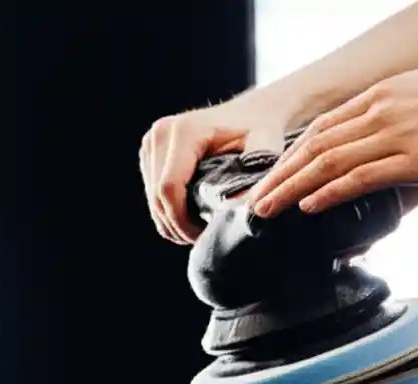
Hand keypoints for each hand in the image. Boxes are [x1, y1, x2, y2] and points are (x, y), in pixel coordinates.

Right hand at [139, 100, 286, 243]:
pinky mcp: (151, 151)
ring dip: (170, 221)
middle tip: (203, 239)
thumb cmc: (262, 129)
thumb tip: (242, 207)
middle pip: (156, 196)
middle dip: (176, 225)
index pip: (169, 188)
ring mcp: (152, 142)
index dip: (182, 220)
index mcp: (184, 133)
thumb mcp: (266, 147)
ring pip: (151, 197)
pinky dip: (168, 210)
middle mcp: (161, 134)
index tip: (205, 235)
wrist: (252, 111)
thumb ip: (257, 172)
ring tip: (198, 231)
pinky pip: (152, 191)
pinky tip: (191, 217)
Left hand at [249, 68, 417, 218]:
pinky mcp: (416, 157)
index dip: (290, 156)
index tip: (270, 177)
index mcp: (382, 95)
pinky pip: (361, 177)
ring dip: (291, 188)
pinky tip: (309, 206)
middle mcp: (381, 109)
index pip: (321, 128)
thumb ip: (401, 147)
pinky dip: (328, 192)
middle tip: (253, 200)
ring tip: (267, 209)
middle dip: (278, 175)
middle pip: (314, 145)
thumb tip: (386, 191)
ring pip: (328, 161)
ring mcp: (397, 132)